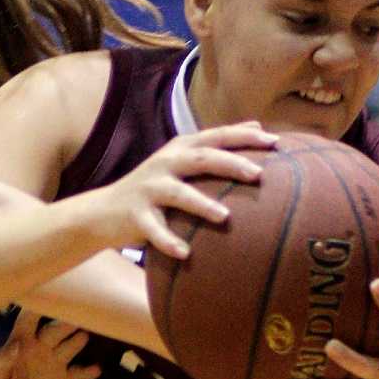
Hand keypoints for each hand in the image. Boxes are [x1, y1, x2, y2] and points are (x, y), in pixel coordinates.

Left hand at [0, 313, 100, 378]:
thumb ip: (2, 362)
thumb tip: (15, 346)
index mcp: (23, 341)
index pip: (29, 319)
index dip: (36, 308)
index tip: (46, 298)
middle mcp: (43, 346)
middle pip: (55, 330)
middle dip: (64, 323)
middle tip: (74, 316)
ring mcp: (57, 361)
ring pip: (71, 346)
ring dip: (78, 340)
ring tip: (83, 336)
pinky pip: (80, 373)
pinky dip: (88, 372)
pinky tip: (95, 370)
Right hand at [81, 123, 275, 256]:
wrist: (103, 212)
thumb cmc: (154, 188)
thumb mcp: (182, 160)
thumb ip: (216, 145)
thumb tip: (256, 125)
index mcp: (180, 149)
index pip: (216, 136)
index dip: (245, 136)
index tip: (275, 141)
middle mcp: (165, 164)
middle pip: (201, 159)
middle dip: (230, 164)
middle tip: (258, 174)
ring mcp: (149, 189)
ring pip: (179, 193)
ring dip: (202, 204)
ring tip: (225, 217)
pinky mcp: (135, 215)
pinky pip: (154, 230)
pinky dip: (169, 242)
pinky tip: (185, 254)